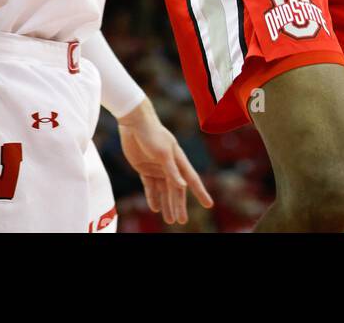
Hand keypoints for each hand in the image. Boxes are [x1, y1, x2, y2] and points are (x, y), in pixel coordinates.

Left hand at [118, 98, 213, 225]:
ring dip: (167, 204)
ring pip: (164, 190)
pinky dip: (153, 197)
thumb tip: (183, 186)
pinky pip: (150, 186)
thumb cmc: (152, 134)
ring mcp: (157, 167)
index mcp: (178, 160)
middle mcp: (170, 166)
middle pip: (177, 189)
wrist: (134, 122)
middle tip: (181, 221)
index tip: (209, 205)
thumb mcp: (163, 152)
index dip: (200, 192)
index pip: (191, 180)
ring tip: (169, 220)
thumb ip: (172, 170)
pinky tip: (155, 208)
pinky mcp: (144, 168)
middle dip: (179, 205)